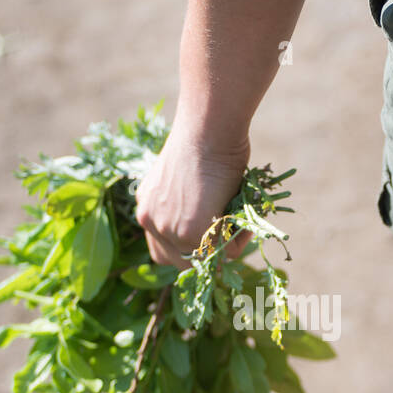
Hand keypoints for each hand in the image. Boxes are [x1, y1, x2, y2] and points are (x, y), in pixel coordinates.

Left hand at [134, 119, 249, 267]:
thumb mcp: (184, 181)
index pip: (163, 250)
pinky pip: (223, 251)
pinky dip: (241, 238)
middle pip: (179, 261)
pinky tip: (245, 216)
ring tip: (241, 222)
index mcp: (146, 207)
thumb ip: (185, 207)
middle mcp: (150, 221)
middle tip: (231, 236)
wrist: (207, 130)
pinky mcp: (190, 232)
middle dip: (207, 254)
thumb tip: (212, 229)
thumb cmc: (202, 143)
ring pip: (204, 258)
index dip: (190, 249)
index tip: (211, 239)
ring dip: (227, 245)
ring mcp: (168, 229)